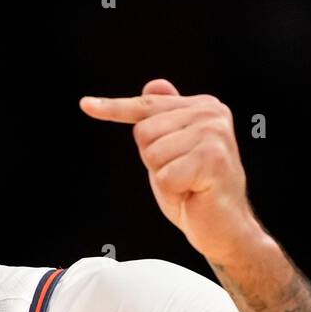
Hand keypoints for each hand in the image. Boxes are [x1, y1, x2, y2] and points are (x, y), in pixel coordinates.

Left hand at [80, 79, 263, 265]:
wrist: (225, 227)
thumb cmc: (196, 190)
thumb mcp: (172, 150)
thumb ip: (164, 119)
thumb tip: (154, 84)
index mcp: (203, 106)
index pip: (146, 106)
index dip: (113, 109)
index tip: (85, 105)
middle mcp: (211, 114)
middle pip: (144, 132)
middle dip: (154, 161)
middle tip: (182, 175)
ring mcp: (214, 134)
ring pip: (153, 154)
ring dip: (165, 177)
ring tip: (189, 183)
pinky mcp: (213, 159)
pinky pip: (165, 176)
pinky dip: (173, 191)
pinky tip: (194, 192)